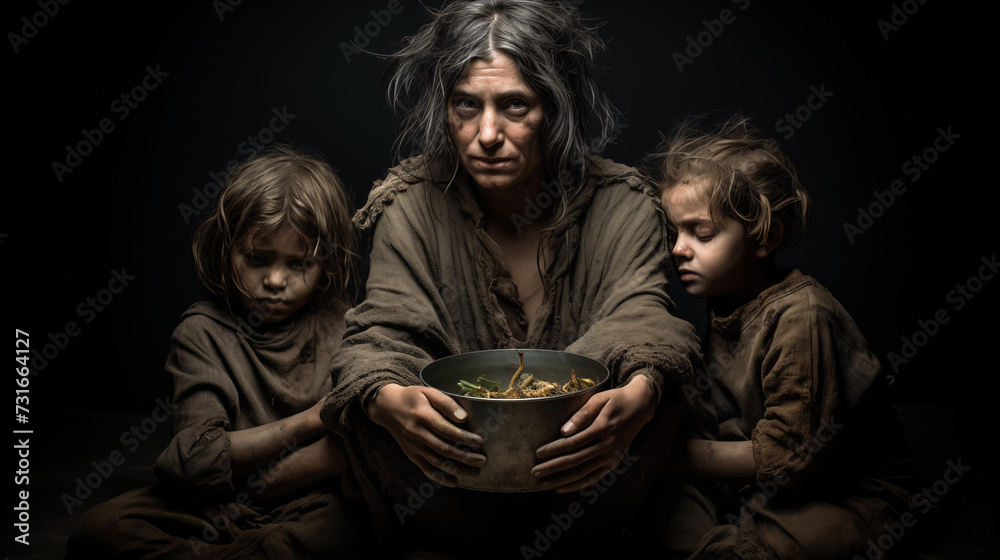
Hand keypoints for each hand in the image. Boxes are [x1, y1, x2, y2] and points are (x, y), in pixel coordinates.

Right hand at [367, 383, 485, 485]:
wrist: (387, 407)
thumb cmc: (412, 397)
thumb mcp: (428, 392)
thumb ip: (446, 403)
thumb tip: (463, 418)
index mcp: (423, 416)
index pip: (447, 431)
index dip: (464, 438)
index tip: (479, 442)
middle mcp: (417, 434)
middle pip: (444, 449)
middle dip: (465, 457)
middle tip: (483, 461)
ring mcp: (413, 446)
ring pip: (437, 462)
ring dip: (457, 469)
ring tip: (475, 472)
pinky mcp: (411, 454)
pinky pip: (426, 469)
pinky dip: (440, 477)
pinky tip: (454, 481)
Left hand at [531, 375, 655, 492]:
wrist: (639, 407)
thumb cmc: (614, 400)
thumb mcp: (598, 400)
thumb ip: (581, 415)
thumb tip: (564, 431)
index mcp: (603, 428)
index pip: (573, 443)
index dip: (554, 449)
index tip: (538, 453)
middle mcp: (608, 446)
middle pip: (575, 460)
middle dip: (553, 468)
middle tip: (535, 473)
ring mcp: (611, 457)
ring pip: (583, 472)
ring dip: (562, 480)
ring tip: (544, 484)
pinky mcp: (613, 463)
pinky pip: (593, 477)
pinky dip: (577, 484)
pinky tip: (562, 488)